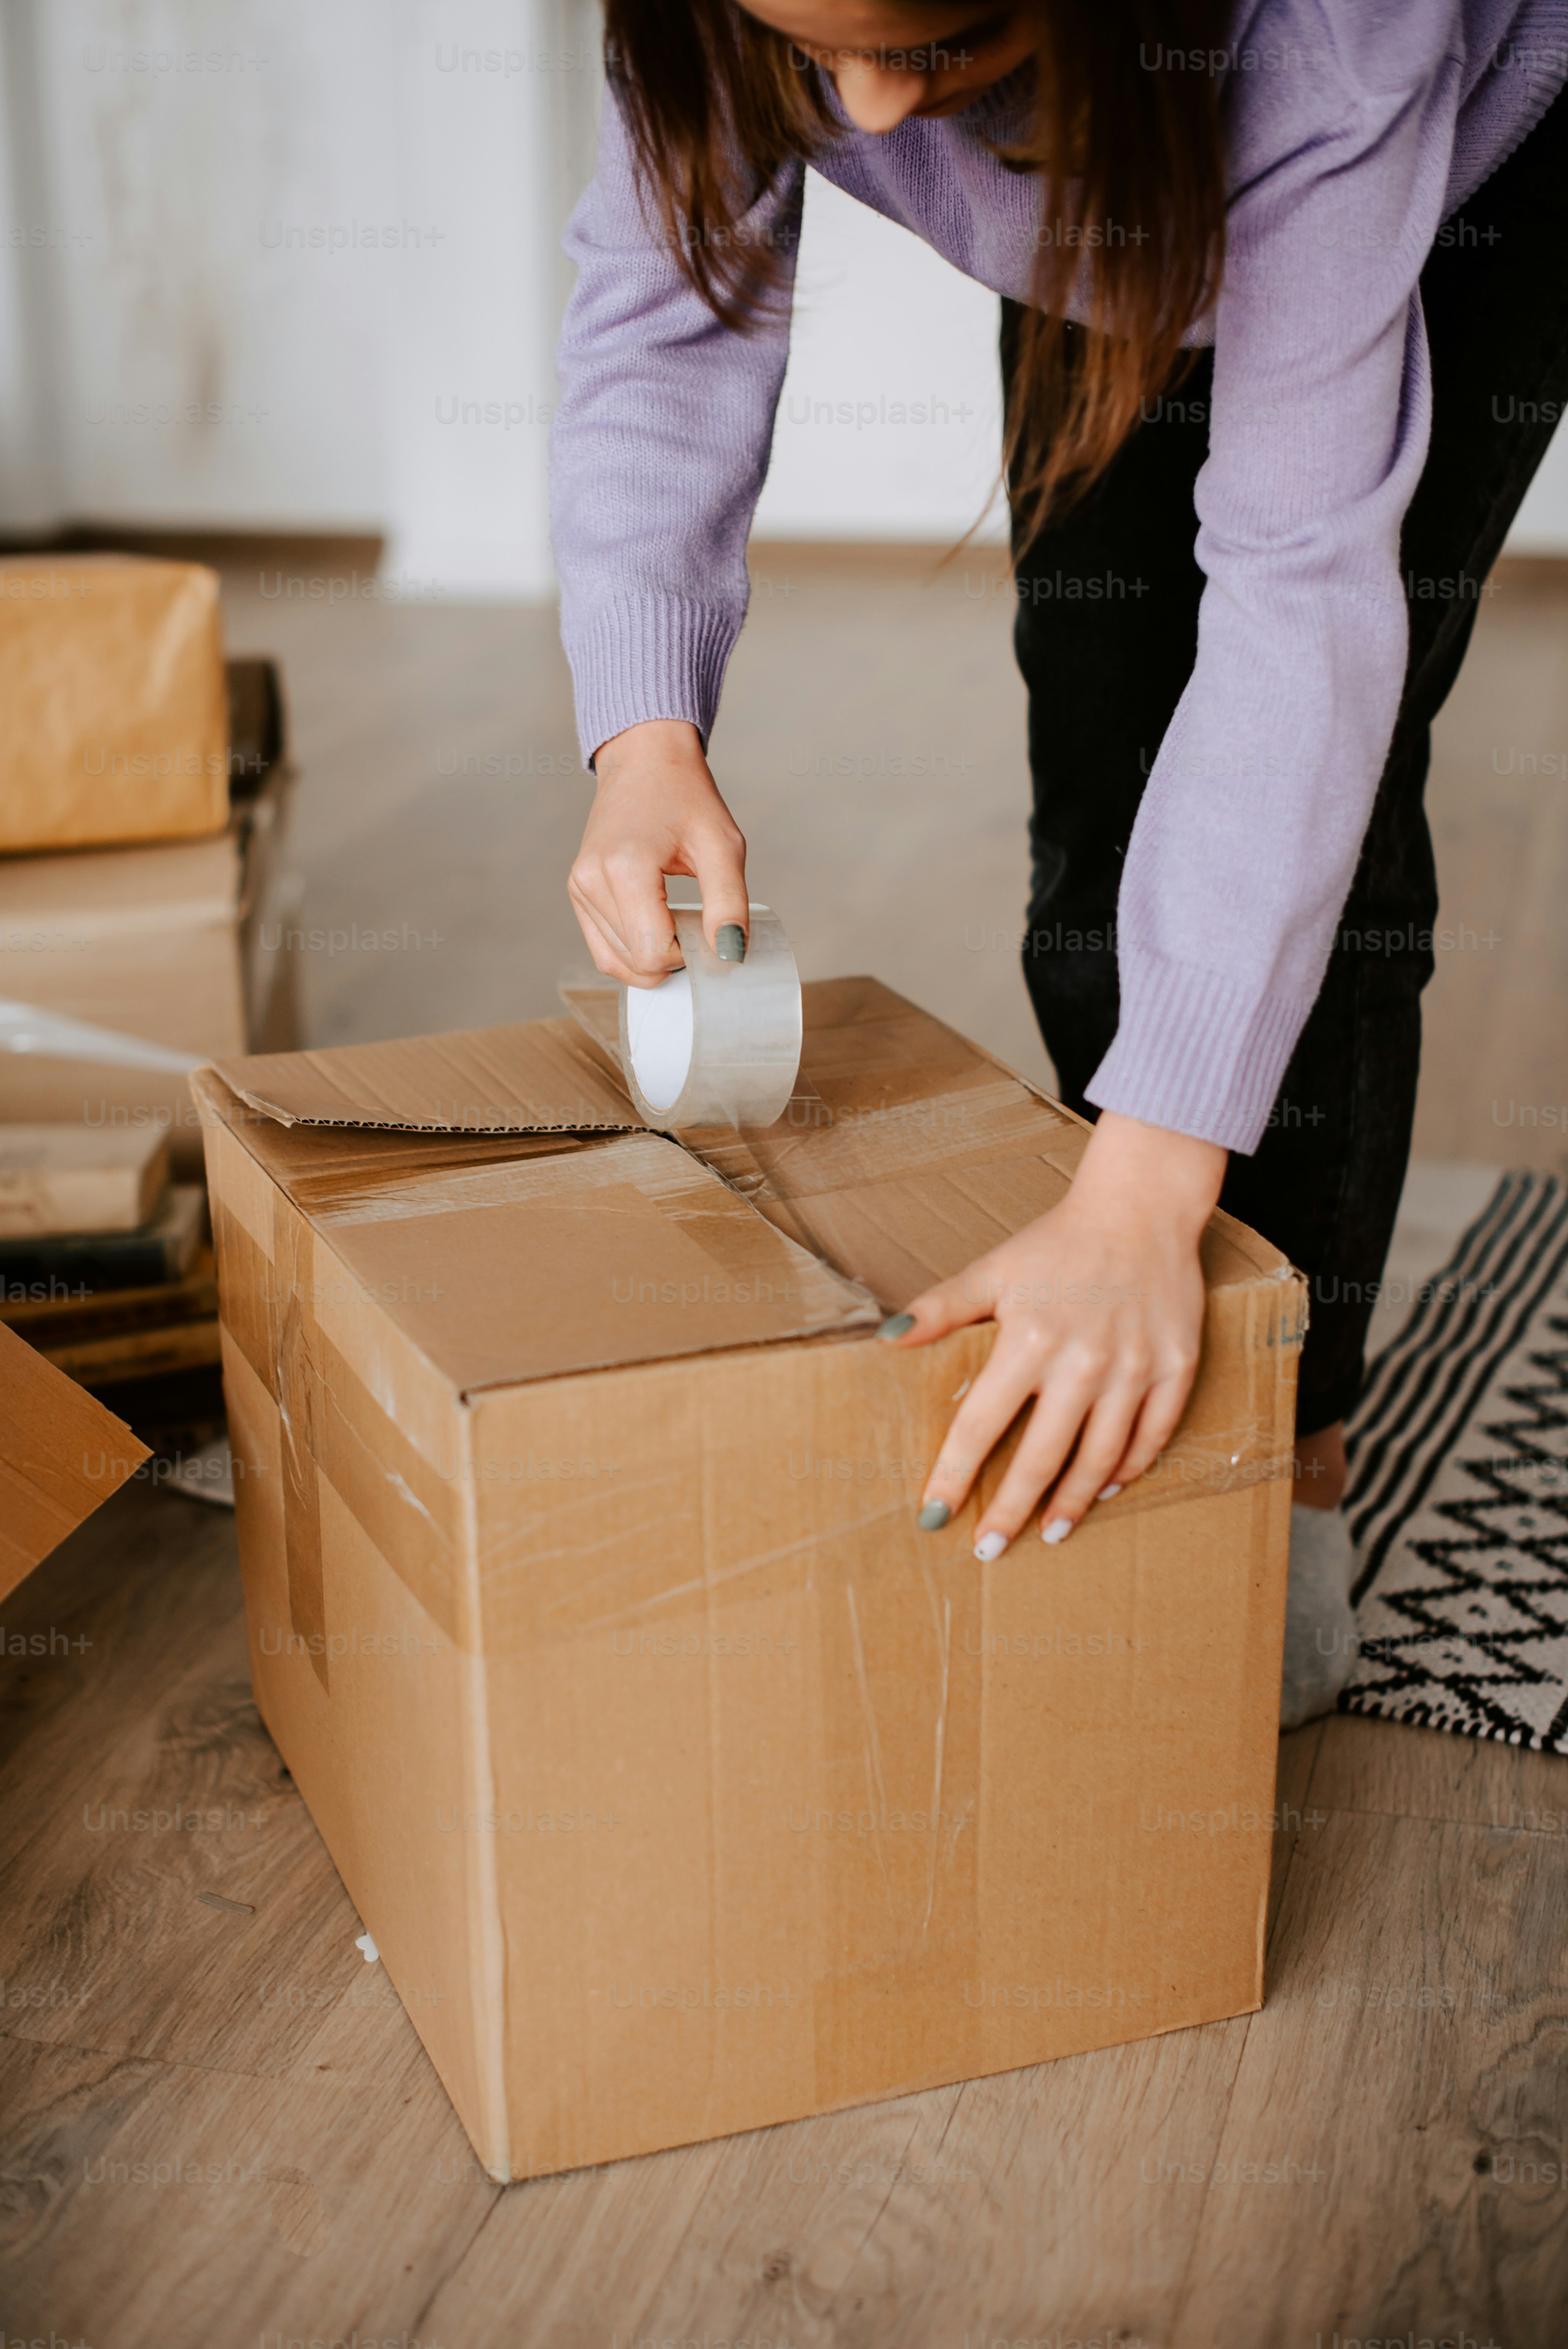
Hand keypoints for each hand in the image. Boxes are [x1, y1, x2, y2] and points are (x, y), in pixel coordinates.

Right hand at [569, 719, 749, 985]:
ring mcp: (579, 886)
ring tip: (678, 921)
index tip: (709, 931)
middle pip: (636, 962)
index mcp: (625, 867)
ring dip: (654, 958)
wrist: (646, 760)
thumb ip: (728, 903)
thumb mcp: (723, 845)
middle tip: (698, 925)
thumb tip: (729, 955)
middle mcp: (592, 879)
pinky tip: (657, 929)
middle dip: (673, 958)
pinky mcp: (578, 891)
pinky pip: (604, 949)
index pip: (653, 952)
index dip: (689, 956)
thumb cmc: (686, 796)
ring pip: (618, 961)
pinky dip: (634, 952)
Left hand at [880, 1111, 1225, 1554]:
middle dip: (1011, 1511)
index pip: (982, 1426)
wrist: (1141, 1207)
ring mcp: (1134, 1370)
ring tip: (1051, 1533)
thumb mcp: (995, 1269)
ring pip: (1102, 1459)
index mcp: (1030, 1342)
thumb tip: (886, 1338)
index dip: (954, 1475)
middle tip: (990, 1550)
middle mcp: (1083, 1364)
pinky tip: (1108, 1487)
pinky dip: (1130, 1467)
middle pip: (1042, 1459)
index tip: (934, 1516)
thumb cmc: (1060, 1241)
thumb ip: (942, 1309)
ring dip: (1073, 1503)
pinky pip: (1153, 1434)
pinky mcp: (1175, 1367)